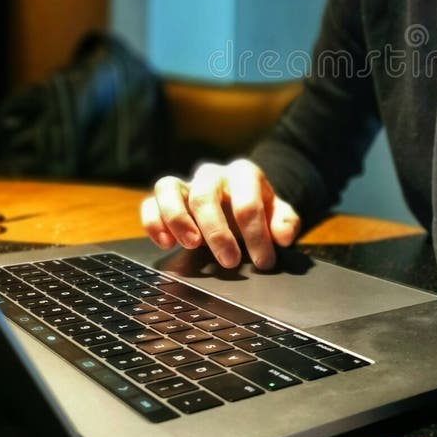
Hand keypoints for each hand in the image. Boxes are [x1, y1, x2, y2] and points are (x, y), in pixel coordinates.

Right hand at [140, 159, 300, 270]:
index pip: (247, 203)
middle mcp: (212, 174)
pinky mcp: (167, 198)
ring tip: (192, 246)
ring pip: (168, 188)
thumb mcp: (279, 215)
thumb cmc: (259, 210)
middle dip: (217, 232)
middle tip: (230, 262)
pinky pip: (150, 202)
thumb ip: (285, 223)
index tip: (264, 261)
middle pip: (204, 196)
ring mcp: (187, 183)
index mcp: (244, 174)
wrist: (241, 201)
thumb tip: (283, 237)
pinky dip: (153, 222)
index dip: (256, 235)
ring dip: (177, 219)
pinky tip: (165, 244)